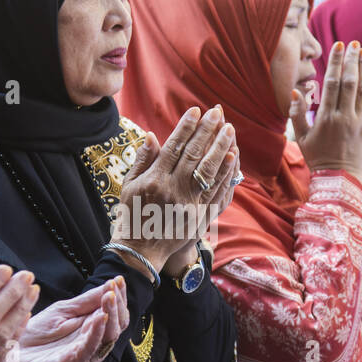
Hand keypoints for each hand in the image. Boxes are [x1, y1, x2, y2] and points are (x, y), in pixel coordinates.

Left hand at [0, 276, 130, 361]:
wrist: (12, 357)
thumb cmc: (36, 336)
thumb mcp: (63, 311)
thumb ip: (86, 301)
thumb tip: (109, 284)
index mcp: (92, 330)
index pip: (114, 313)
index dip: (119, 296)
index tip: (118, 278)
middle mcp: (93, 343)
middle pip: (117, 325)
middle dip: (118, 304)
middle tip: (114, 286)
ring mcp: (84, 355)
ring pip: (108, 336)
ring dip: (111, 314)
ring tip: (108, 296)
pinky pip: (89, 349)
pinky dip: (96, 333)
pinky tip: (99, 317)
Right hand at [114, 105, 238, 277]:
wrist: (140, 251)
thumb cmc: (132, 214)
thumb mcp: (130, 185)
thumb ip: (142, 160)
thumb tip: (151, 135)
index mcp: (154, 180)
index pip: (173, 147)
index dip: (186, 127)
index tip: (196, 111)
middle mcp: (172, 190)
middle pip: (193, 155)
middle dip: (207, 131)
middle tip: (218, 113)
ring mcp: (187, 204)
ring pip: (207, 171)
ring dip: (220, 148)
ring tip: (229, 129)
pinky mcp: (199, 217)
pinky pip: (215, 192)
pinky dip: (224, 173)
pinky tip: (232, 158)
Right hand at [290, 40, 361, 180]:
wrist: (340, 179)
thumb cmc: (317, 157)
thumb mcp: (301, 137)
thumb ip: (297, 113)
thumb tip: (297, 91)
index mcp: (326, 118)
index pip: (332, 84)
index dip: (336, 62)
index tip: (338, 45)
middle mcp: (345, 118)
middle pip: (351, 82)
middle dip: (353, 60)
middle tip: (354, 43)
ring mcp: (361, 122)